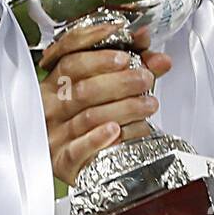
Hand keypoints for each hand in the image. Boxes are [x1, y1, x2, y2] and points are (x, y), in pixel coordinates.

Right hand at [39, 22, 172, 186]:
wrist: (79, 161)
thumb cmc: (92, 117)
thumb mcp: (112, 88)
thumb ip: (136, 70)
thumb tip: (161, 59)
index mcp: (56, 82)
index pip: (70, 59)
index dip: (97, 55)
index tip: (125, 53)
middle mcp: (52, 105)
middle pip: (83, 88)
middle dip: (120, 81)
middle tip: (146, 79)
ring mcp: (55, 133)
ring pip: (89, 116)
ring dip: (124, 108)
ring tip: (149, 105)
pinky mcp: (63, 160)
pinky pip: (79, 147)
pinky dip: (99, 138)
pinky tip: (117, 130)